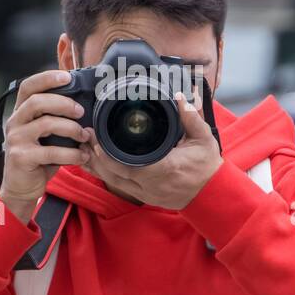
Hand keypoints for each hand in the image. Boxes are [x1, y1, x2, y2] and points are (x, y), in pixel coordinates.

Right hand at [0, 69, 93, 223]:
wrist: (21, 187)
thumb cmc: (38, 158)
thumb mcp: (45, 136)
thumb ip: (56, 119)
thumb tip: (84, 108)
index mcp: (20, 113)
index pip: (28, 87)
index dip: (47, 78)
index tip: (67, 77)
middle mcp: (14, 123)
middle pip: (37, 102)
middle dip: (64, 104)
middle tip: (81, 112)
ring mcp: (16, 140)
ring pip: (46, 124)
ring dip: (71, 129)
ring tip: (85, 136)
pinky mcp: (21, 157)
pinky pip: (51, 151)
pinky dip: (72, 153)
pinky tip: (82, 156)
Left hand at [85, 89, 222, 210]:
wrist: (211, 193)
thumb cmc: (206, 166)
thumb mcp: (204, 139)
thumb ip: (191, 117)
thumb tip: (179, 97)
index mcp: (166, 169)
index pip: (131, 166)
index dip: (110, 157)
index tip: (97, 141)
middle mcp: (153, 185)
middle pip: (116, 176)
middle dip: (97, 159)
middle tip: (86, 139)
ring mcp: (147, 193)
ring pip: (115, 183)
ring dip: (97, 168)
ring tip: (83, 150)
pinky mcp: (145, 197)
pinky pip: (119, 187)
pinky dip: (105, 176)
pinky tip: (94, 165)